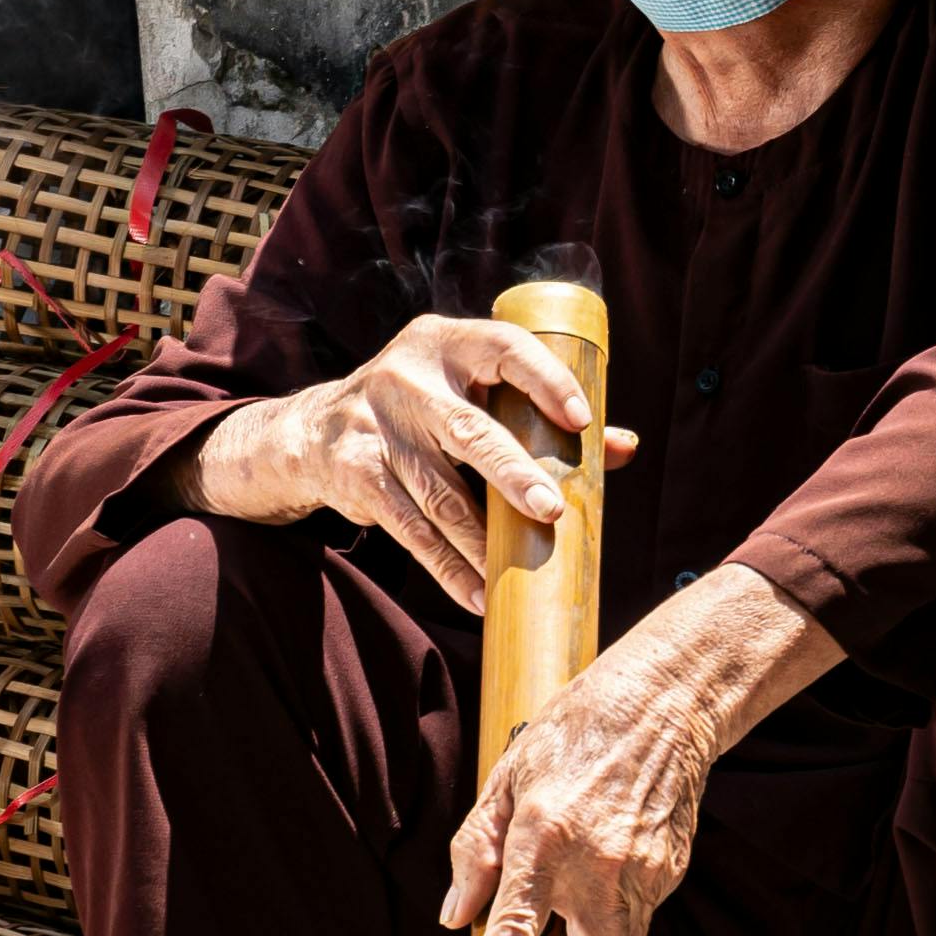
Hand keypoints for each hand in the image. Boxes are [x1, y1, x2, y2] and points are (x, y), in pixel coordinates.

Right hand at [187, 312, 635, 611]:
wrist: (311, 431)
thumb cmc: (422, 409)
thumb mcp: (468, 391)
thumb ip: (539, 413)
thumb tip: (624, 447)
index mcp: (444, 342)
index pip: (502, 348)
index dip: (544, 379)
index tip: (581, 420)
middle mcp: (406, 377)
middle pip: (469, 430)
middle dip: (513, 473)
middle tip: (552, 511)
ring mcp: (374, 426)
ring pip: (439, 492)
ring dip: (482, 539)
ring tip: (520, 568)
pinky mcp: (355, 472)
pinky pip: (410, 528)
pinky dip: (447, 566)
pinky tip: (478, 592)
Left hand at [438, 564, 839, 935]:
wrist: (663, 701)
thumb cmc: (574, 731)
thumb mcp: (506, 774)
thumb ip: (475, 848)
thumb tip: (457, 916)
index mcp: (543, 840)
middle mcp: (596, 868)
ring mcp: (642, 875)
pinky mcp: (670, 875)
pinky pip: (638, 924)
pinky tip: (603, 920)